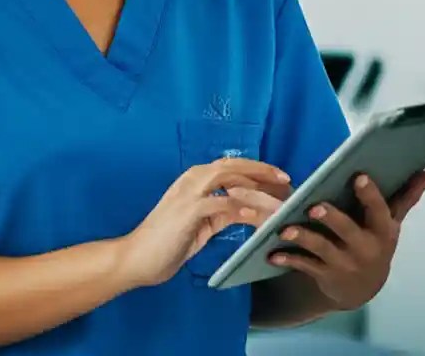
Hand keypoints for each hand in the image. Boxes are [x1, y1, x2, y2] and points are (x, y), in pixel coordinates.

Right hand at [115, 157, 292, 288]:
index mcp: (194, 179)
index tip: (280, 179)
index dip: (257, 170)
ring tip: (280, 201)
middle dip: (262, 172)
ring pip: (230, 180)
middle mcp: (192, 179)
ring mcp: (189, 192)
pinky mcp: (189, 210)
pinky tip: (258, 216)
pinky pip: (222, 204)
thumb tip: (250, 208)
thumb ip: (223, 212)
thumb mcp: (202, 223)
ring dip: (258, 190)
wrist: (137, 258)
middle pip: (233, 166)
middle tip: (286, 181)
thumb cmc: (167, 242)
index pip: (231, 166)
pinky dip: (243, 207)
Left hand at [266, 170, 424, 310]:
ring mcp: (344, 263)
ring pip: (321, 248)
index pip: (379, 209)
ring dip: (303, 238)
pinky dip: (288, 259)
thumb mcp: (391, 223)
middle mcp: (365, 248)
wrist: (363, 289)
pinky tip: (272, 253)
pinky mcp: (325, 275)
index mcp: (382, 230)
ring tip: (285, 229)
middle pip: (348, 230)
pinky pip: (304, 266)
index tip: (358, 176)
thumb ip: (407, 197)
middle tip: (315, 207)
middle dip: (332, 218)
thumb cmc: (375, 243)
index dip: (369, 194)